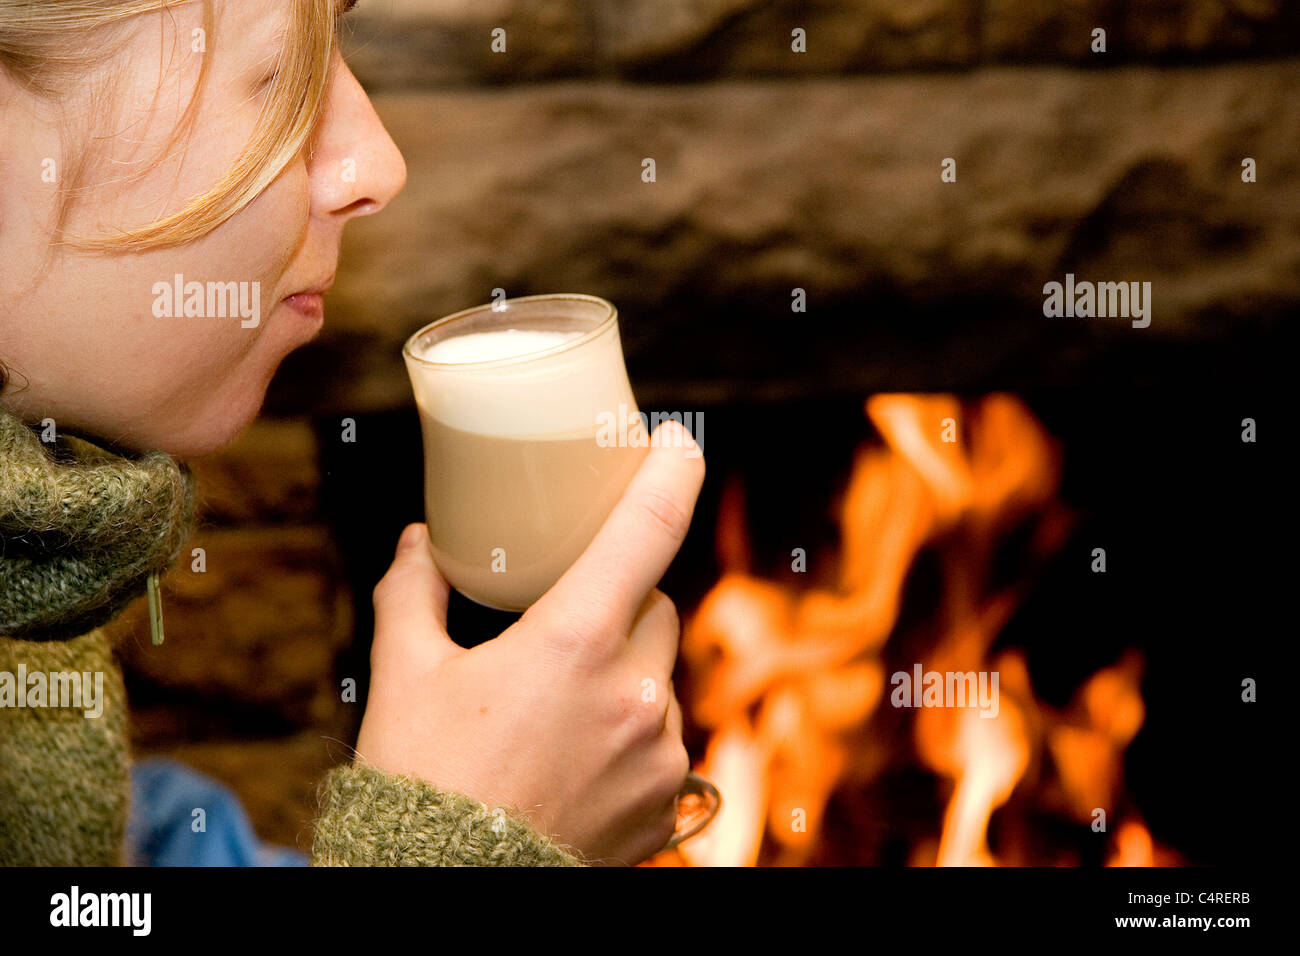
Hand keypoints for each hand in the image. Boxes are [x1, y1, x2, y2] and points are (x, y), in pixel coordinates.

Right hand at [355, 420, 705, 863]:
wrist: (444, 888)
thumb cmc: (422, 781)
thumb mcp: (405, 675)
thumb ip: (413, 593)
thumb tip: (417, 541)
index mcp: (572, 642)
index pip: (646, 531)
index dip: (669, 473)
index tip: (676, 442)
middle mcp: (633, 691)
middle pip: (654, 606)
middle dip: (618, 601)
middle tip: (564, 621)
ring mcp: (659, 750)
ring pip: (658, 676)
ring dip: (623, 673)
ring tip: (554, 712)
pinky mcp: (668, 799)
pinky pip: (663, 739)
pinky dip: (630, 733)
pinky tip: (575, 759)